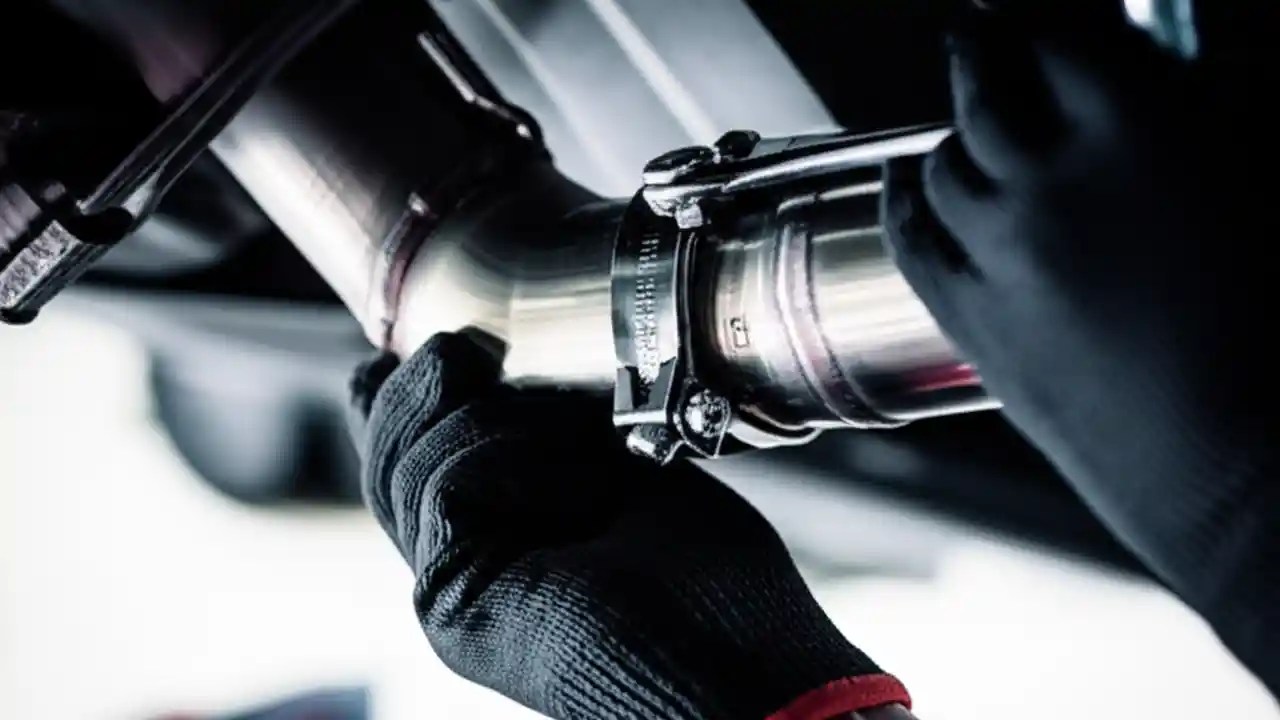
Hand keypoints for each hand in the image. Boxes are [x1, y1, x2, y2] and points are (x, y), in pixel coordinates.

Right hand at [349, 333, 909, 719]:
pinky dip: (514, 453)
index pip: (410, 468)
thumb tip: (490, 370)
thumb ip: (545, 432)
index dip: (394, 404)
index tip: (398, 347)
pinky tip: (586, 481)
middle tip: (460, 348)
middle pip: (390, 467)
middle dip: (415, 393)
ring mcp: (448, 597)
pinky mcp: (453, 600)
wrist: (741, 659)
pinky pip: (446, 485)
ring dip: (495, 418)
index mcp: (492, 556)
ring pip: (409, 468)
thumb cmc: (703, 575)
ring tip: (581, 431)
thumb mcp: (617, 473)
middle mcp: (459, 580)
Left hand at [883, 9, 1278, 692]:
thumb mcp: (1254, 186)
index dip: (1034, 19)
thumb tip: (1139, 81)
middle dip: (980, 50)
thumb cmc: (1273, 328)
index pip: (1055, 34)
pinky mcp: (966, 320)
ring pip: (942, 163)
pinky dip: (904, 200)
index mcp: (1138, 130)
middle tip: (981, 35)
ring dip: (956, 135)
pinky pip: (909, 239)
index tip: (1026, 15)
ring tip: (971, 125)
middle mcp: (1049, 180)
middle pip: (982, 85)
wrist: (1233, 466)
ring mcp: (996, 253)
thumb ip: (1188, 118)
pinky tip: (909, 183)